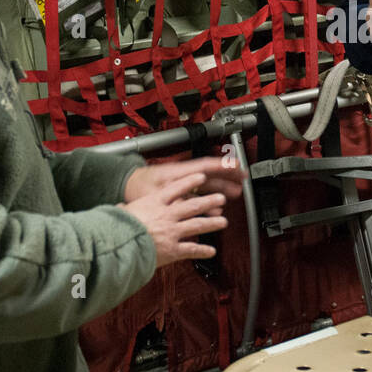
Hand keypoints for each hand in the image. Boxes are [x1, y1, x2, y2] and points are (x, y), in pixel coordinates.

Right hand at [120, 172, 227, 267]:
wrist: (120, 245)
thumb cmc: (117, 228)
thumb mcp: (119, 212)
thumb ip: (123, 209)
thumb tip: (119, 207)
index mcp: (154, 203)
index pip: (176, 188)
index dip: (191, 182)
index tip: (201, 177)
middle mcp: (167, 215)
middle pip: (193, 205)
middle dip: (209, 201)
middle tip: (220, 198)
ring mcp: (172, 232)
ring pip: (198, 225)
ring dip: (213, 223)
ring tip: (223, 222)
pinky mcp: (174, 250)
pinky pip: (192, 250)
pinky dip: (203, 251)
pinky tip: (211, 251)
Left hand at [123, 156, 244, 203]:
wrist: (127, 185)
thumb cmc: (138, 186)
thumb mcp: (156, 194)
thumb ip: (175, 199)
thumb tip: (192, 205)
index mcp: (178, 172)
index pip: (204, 165)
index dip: (221, 165)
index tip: (235, 165)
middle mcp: (183, 175)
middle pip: (210, 173)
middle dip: (228, 174)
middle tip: (244, 176)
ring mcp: (183, 182)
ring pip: (207, 183)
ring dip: (223, 186)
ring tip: (237, 191)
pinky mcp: (180, 191)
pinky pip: (199, 193)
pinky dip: (210, 198)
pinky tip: (218, 206)